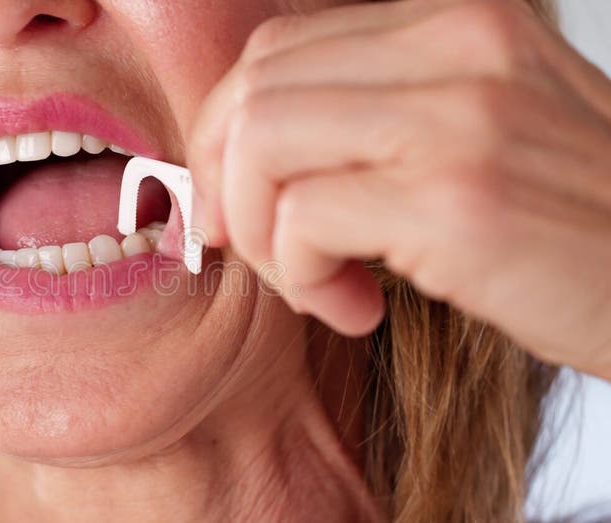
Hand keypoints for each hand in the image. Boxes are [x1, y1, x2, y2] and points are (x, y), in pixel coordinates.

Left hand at [188, 0, 610, 379]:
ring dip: (264, 237)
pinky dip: (304, 279)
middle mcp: (460, 43)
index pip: (277, 51)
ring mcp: (461, 117)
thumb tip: (241, 149)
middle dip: (227, 183)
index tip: (234, 200)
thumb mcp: (478, 127)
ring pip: (262, 145)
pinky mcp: (459, 200)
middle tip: (257, 248)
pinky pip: (303, 220)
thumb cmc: (573, 219)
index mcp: (456, 19)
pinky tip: (356, 308)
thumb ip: (376, 112)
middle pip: (255, 91)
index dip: (228, 132)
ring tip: (316, 285)